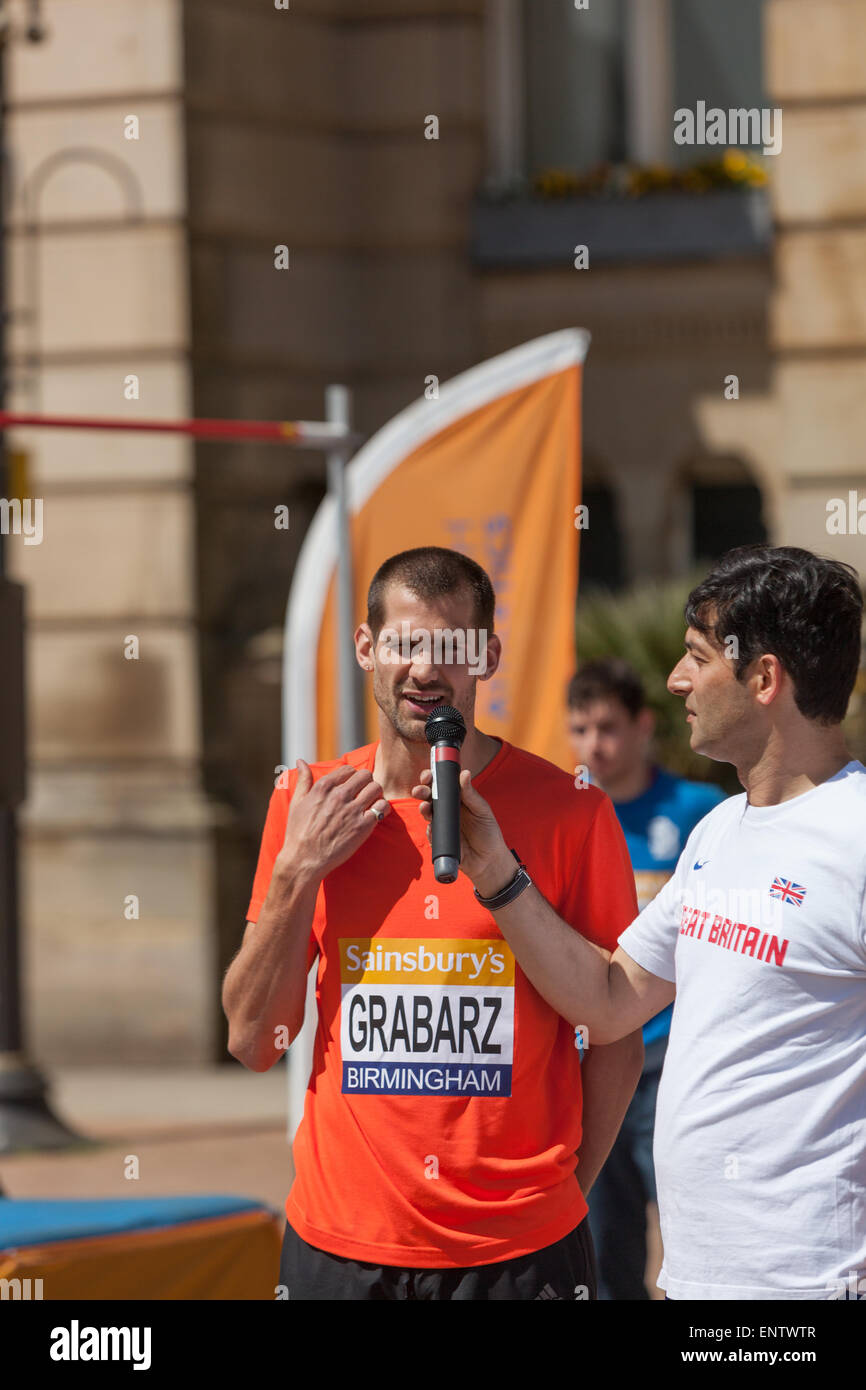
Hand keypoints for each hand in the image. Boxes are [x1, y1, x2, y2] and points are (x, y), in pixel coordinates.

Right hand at [279, 760, 389, 880]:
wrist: (304, 860)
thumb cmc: (298, 832)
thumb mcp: (296, 802)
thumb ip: (303, 779)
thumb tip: (300, 761)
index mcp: (323, 787)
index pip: (348, 769)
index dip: (352, 776)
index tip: (351, 786)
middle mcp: (339, 795)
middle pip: (366, 775)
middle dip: (366, 782)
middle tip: (363, 793)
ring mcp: (352, 810)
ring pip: (376, 788)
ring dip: (376, 794)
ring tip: (371, 802)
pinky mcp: (363, 826)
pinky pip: (382, 807)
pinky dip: (383, 808)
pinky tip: (376, 814)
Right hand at [412, 767, 515, 896]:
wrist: (489, 860)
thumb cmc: (488, 832)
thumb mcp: (482, 810)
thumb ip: (471, 794)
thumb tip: (464, 773)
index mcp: (457, 799)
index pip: (441, 784)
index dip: (432, 778)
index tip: (429, 774)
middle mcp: (446, 810)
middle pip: (429, 797)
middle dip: (421, 791)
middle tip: (420, 790)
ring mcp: (442, 825)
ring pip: (427, 813)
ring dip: (423, 808)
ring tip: (424, 807)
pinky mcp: (439, 840)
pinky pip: (430, 833)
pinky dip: (430, 830)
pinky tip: (432, 828)